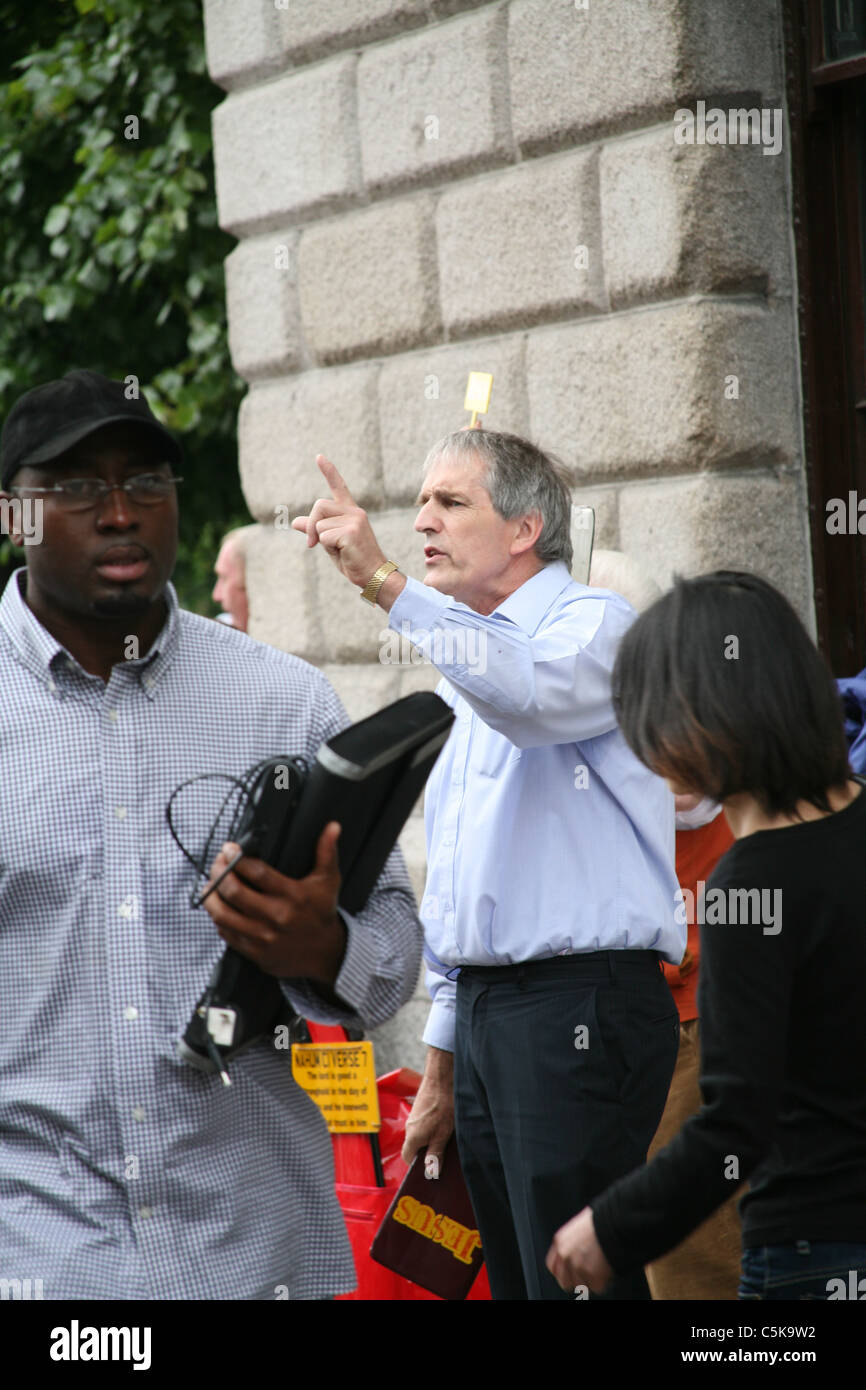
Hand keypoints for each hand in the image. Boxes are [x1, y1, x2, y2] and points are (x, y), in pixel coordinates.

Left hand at [201, 822, 346, 982]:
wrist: (326, 953)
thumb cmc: (323, 912)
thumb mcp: (328, 880)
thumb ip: (327, 851)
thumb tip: (333, 827)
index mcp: (293, 895)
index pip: (257, 873)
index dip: (237, 858)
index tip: (228, 848)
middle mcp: (277, 916)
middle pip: (235, 892)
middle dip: (219, 873)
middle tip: (217, 864)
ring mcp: (264, 937)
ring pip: (224, 915)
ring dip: (211, 897)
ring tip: (210, 884)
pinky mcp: (256, 952)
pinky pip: (227, 934)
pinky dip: (218, 918)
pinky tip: (218, 907)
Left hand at [292, 455, 385, 588]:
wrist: (373, 575)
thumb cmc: (353, 560)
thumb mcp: (330, 543)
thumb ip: (316, 529)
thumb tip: (295, 522)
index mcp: (351, 512)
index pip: (339, 487)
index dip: (329, 471)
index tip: (318, 457)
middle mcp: (354, 512)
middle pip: (319, 506)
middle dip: (310, 525)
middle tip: (311, 544)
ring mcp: (354, 520)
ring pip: (319, 524)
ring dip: (320, 540)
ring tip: (340, 550)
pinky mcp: (351, 531)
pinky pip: (324, 536)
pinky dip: (327, 548)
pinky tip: (345, 553)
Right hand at [402, 1046, 454, 1178]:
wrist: (442, 1078)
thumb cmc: (443, 1105)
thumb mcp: (442, 1134)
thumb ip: (435, 1153)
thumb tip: (430, 1171)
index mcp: (412, 1137)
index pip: (407, 1157)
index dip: (417, 1165)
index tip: (429, 1168)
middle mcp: (409, 1127)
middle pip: (414, 1147)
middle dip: (426, 1152)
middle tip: (442, 1155)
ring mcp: (414, 1116)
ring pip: (420, 1135)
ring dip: (431, 1139)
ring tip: (446, 1137)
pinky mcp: (420, 1108)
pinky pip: (423, 1124)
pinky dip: (432, 1128)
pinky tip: (446, 1125)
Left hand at [545, 1207, 614, 1293]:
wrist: (614, 1221)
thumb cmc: (601, 1221)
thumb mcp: (578, 1227)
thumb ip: (572, 1243)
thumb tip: (575, 1254)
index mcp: (560, 1242)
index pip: (553, 1267)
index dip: (562, 1273)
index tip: (570, 1275)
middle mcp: (565, 1255)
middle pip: (564, 1282)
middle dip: (576, 1281)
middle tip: (588, 1277)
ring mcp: (577, 1266)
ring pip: (581, 1286)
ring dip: (591, 1282)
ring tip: (601, 1270)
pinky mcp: (592, 1275)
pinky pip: (597, 1287)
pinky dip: (604, 1282)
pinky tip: (608, 1270)